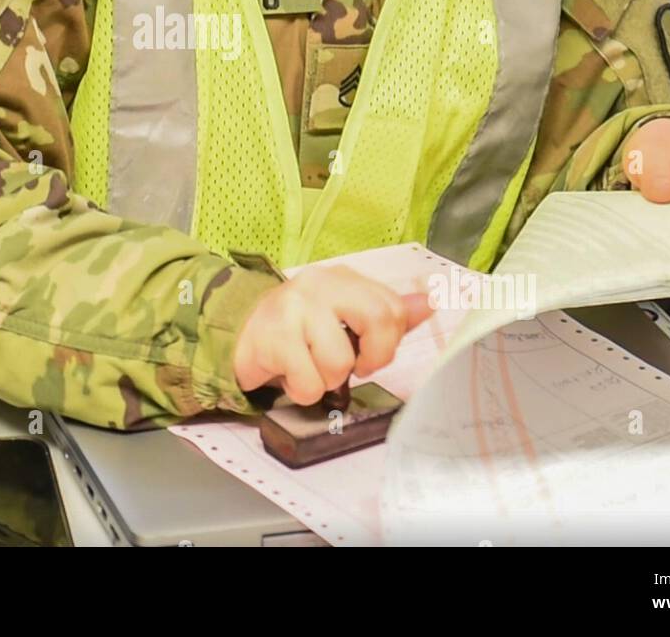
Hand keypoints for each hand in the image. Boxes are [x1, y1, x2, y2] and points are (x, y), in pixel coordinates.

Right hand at [233, 265, 433, 404]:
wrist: (239, 335)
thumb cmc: (298, 330)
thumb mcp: (343, 317)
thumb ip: (386, 314)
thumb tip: (429, 303)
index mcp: (343, 279)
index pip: (392, 308)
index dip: (387, 343)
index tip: (368, 354)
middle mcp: (319, 284)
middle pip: (379, 320)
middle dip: (372, 359)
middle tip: (350, 368)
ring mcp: (294, 307)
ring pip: (340, 362)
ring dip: (327, 381)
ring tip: (309, 369)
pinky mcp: (272, 337)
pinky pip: (308, 383)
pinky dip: (301, 391)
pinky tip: (289, 375)